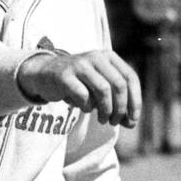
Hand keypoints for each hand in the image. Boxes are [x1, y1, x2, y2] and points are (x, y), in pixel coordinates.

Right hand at [19, 49, 141, 126]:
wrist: (46, 74)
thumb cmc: (78, 84)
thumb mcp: (99, 90)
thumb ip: (116, 104)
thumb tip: (131, 123)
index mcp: (109, 57)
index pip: (130, 78)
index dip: (134, 101)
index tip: (132, 120)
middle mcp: (96, 57)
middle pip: (119, 85)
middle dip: (120, 109)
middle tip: (114, 122)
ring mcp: (80, 65)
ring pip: (103, 90)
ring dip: (106, 110)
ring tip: (103, 120)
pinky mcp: (65, 76)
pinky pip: (83, 96)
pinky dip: (86, 107)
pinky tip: (84, 108)